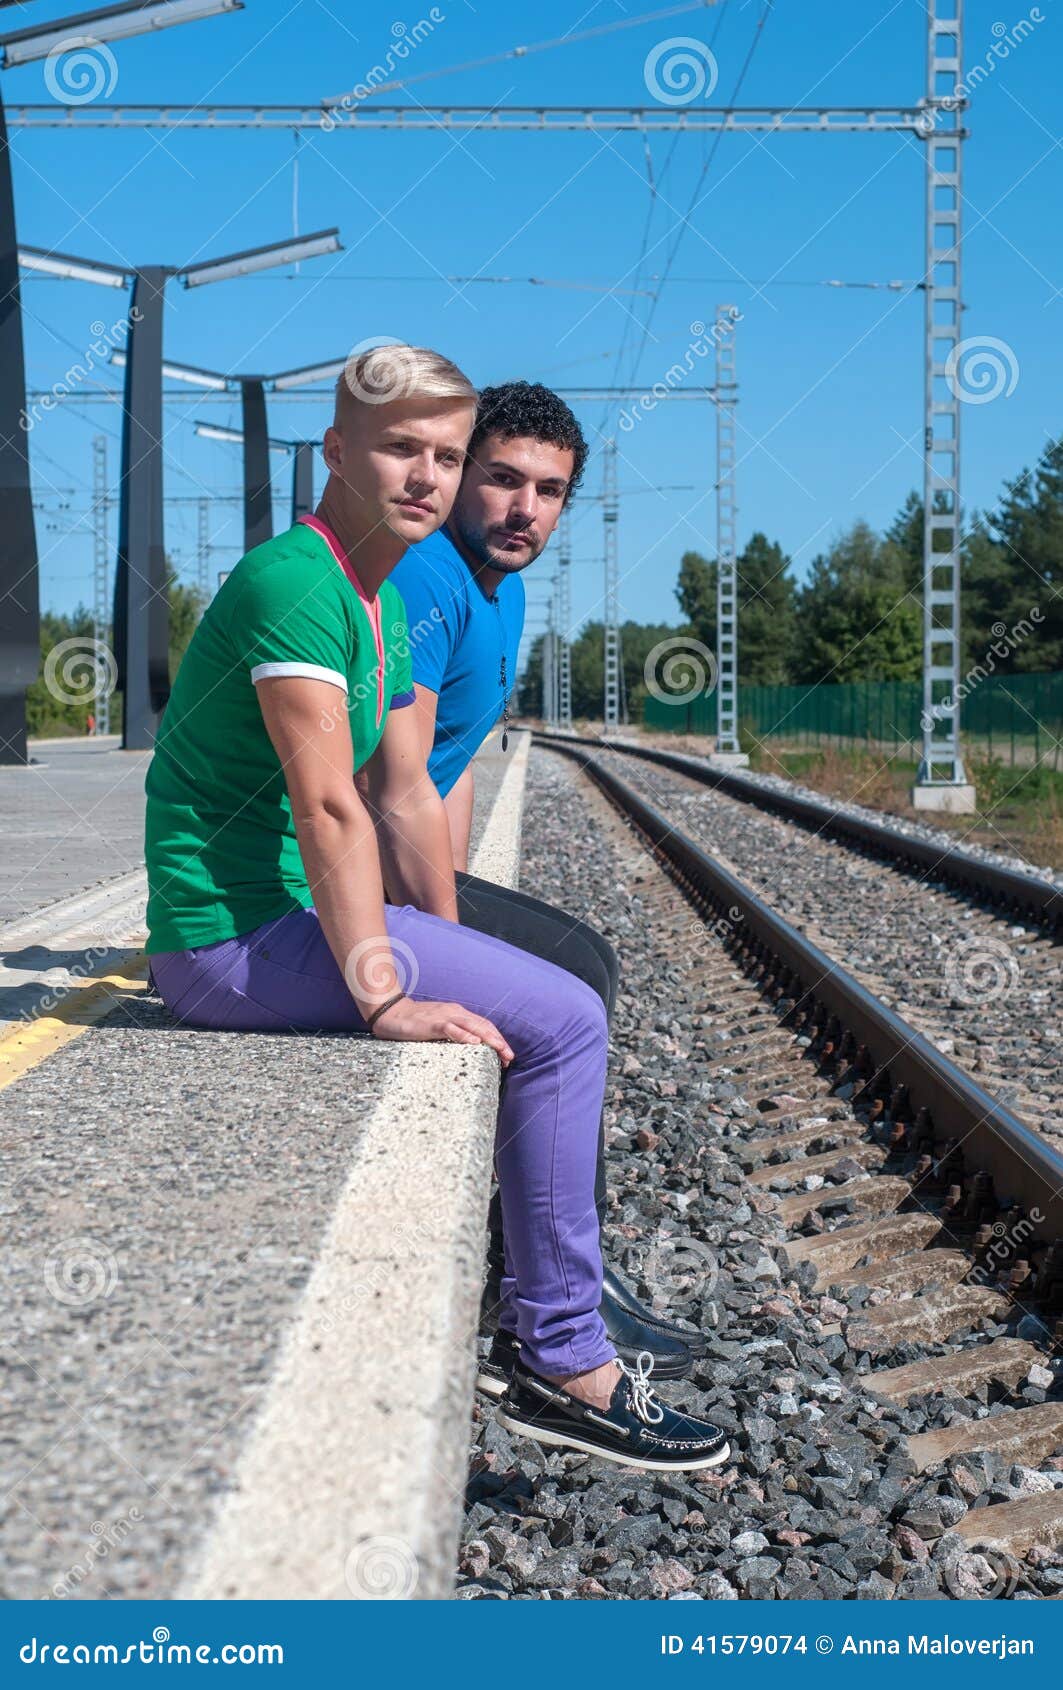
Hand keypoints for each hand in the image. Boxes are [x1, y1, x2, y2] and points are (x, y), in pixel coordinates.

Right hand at [369, 996, 513, 1066]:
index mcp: (458, 1014)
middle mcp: (455, 1012)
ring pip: (472, 1026)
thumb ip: (454, 1033)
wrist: (391, 1013)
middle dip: (498, 1041)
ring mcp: (444, 1017)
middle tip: (509, 1057)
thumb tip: (470, 1047)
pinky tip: (475, 1043)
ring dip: (489, 1038)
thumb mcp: (439, 1027)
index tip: (506, 1054)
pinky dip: (464, 1035)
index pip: (483, 1025)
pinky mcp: (432, 1024)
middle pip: (482, 1025)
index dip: (497, 1038)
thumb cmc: (415, 1023)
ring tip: (500, 1050)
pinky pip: (451, 1029)